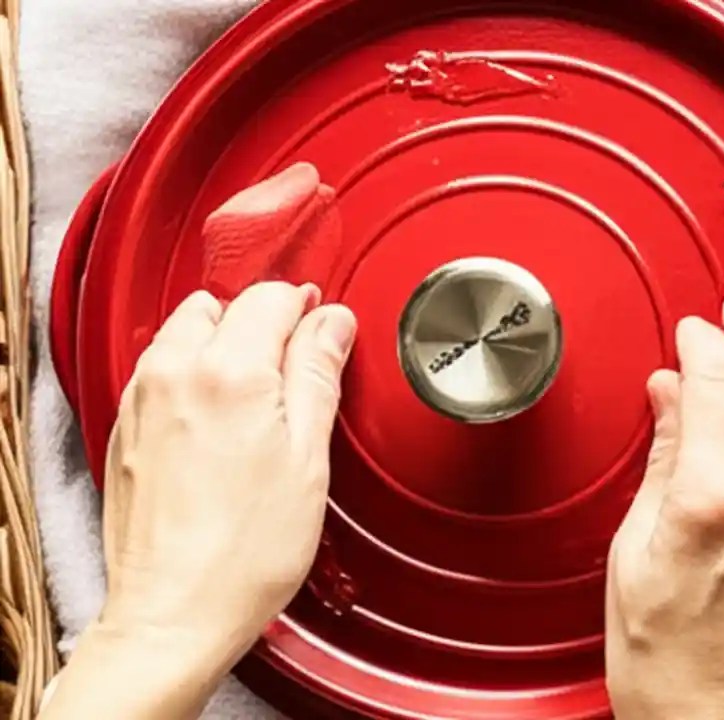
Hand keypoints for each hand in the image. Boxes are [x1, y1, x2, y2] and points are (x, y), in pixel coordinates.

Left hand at [40, 282, 355, 718]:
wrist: (174, 613)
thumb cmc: (245, 552)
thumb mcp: (308, 456)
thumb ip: (318, 374)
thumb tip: (332, 323)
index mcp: (230, 371)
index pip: (272, 298)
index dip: (309, 311)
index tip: (327, 334)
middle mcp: (174, 372)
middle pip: (221, 306)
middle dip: (260, 322)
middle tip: (295, 371)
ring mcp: (140, 399)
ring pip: (184, 333)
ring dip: (222, 345)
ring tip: (257, 399)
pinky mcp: (123, 428)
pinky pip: (160, 372)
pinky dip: (192, 378)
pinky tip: (220, 425)